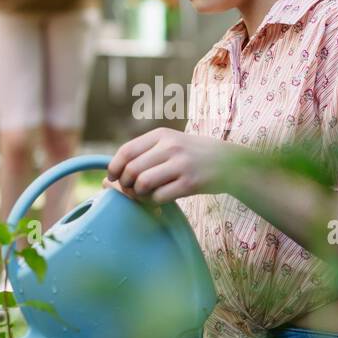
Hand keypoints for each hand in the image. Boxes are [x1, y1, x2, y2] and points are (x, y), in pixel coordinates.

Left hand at [107, 128, 223, 203]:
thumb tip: (107, 179)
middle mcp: (171, 147)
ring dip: (139, 194)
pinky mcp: (191, 183)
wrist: (230, 163)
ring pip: (143, 183)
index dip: (114, 167)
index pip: (126, 151)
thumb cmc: (193, 156)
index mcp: (162, 135)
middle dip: (126, 184)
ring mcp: (182, 165)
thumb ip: (142, 157)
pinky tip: (161, 200)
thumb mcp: (170, 145)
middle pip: (132, 170)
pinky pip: (160, 196)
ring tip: (146, 195)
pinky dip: (155, 202)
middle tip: (132, 190)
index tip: (113, 178)